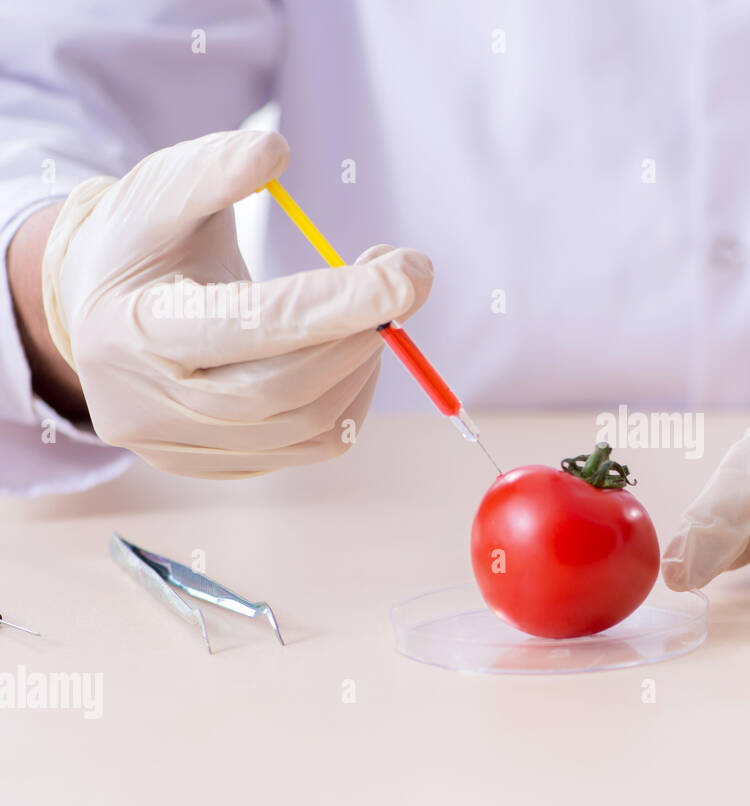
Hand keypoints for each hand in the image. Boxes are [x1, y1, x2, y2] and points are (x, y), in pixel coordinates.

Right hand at [40, 130, 433, 477]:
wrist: (94, 309)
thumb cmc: (140, 243)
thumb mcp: (160, 190)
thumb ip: (213, 168)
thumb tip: (275, 149)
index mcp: (134, 330)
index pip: (252, 326)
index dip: (338, 304)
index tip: (408, 274)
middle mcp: (150, 404)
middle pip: (284, 390)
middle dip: (360, 335)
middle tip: (404, 281)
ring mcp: (180, 446)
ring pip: (305, 424)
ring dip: (363, 366)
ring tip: (375, 313)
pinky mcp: (216, 465)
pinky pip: (309, 446)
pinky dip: (350, 399)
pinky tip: (352, 354)